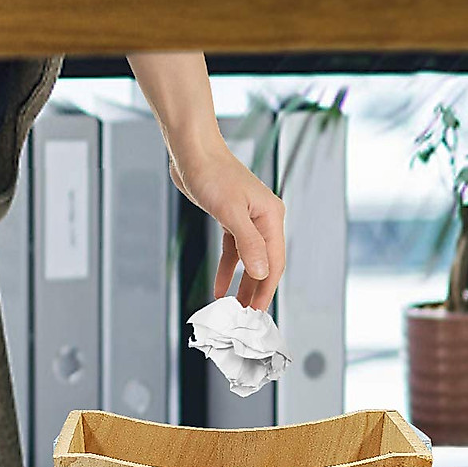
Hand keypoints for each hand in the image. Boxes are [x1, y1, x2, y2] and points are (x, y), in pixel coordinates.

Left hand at [169, 139, 285, 311]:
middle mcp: (263, 219)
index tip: (257, 311)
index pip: (274, 262)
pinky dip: (226, 269)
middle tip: (247, 315)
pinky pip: (233, 251)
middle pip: (264, 263)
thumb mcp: (230, 212)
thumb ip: (248, 244)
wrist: (193, 151)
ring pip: (249, 260)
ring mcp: (247, 220)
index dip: (266, 289)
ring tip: (236, 306)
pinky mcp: (230, 219)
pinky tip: (219, 287)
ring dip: (243, 283)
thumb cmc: (212, 174)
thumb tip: (262, 272)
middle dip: (256, 290)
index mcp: (271, 216)